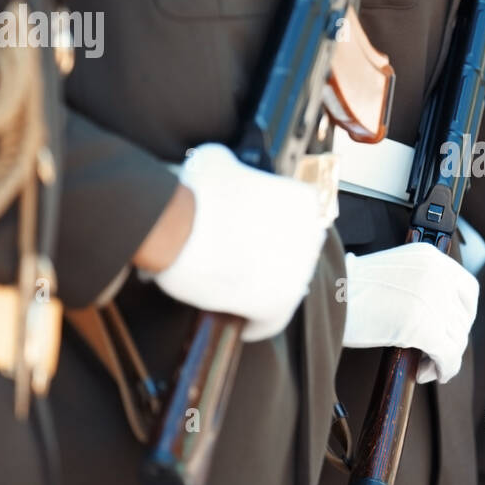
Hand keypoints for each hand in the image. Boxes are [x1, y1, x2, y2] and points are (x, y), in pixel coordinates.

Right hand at [145, 144, 329, 341]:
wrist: (175, 225)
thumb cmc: (194, 192)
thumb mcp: (217, 160)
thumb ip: (233, 168)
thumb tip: (226, 170)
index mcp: (301, 201)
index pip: (293, 223)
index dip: (270, 233)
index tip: (250, 239)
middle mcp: (309, 235)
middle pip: (290, 257)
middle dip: (268, 262)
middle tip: (238, 266)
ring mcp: (298, 271)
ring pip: (282, 288)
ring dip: (261, 292)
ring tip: (233, 294)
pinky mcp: (279, 303)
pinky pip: (270, 321)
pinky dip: (255, 324)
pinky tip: (240, 324)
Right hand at [341, 241, 478, 383]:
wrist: (326, 296)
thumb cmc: (348, 289)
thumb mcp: (393, 271)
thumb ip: (420, 284)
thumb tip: (438, 317)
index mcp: (430, 257)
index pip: (468, 289)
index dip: (464, 315)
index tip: (453, 329)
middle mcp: (438, 274)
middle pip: (462, 319)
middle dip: (451, 341)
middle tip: (433, 355)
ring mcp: (433, 299)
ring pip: (457, 339)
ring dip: (444, 358)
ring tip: (425, 365)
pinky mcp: (424, 326)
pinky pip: (449, 355)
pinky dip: (444, 369)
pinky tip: (429, 374)